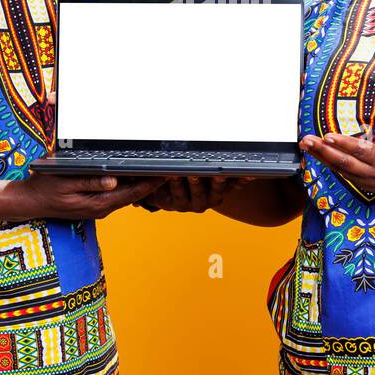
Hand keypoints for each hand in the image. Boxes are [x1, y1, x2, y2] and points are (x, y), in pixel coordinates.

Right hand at [0, 172, 165, 221]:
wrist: (28, 201)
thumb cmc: (44, 188)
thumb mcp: (65, 181)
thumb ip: (90, 181)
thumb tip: (113, 181)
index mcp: (97, 204)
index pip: (132, 193)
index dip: (151, 183)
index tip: (167, 173)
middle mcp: (101, 208)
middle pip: (134, 195)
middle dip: (153, 182)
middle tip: (171, 168)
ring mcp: (98, 206)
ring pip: (127, 195)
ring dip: (143, 183)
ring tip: (160, 169)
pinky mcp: (94, 202)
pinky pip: (118, 194)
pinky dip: (130, 185)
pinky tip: (136, 175)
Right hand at [140, 176, 256, 212]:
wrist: (184, 196)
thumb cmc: (166, 188)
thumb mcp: (154, 187)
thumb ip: (146, 183)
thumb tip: (126, 174)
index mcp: (180, 203)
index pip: (177, 194)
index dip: (176, 185)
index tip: (173, 175)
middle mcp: (197, 203)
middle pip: (197, 192)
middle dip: (196, 181)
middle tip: (195, 171)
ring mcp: (212, 198)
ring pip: (216, 191)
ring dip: (219, 182)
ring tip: (220, 174)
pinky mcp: (225, 192)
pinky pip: (235, 186)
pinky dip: (242, 180)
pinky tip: (249, 174)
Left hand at [299, 114, 374, 204]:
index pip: (361, 151)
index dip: (343, 144)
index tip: (328, 136)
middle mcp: (374, 173)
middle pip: (344, 162)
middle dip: (323, 151)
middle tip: (308, 140)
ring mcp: (368, 181)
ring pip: (340, 169)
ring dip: (322, 157)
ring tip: (307, 145)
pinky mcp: (365, 185)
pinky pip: (344, 174)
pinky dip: (330, 164)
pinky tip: (318, 155)